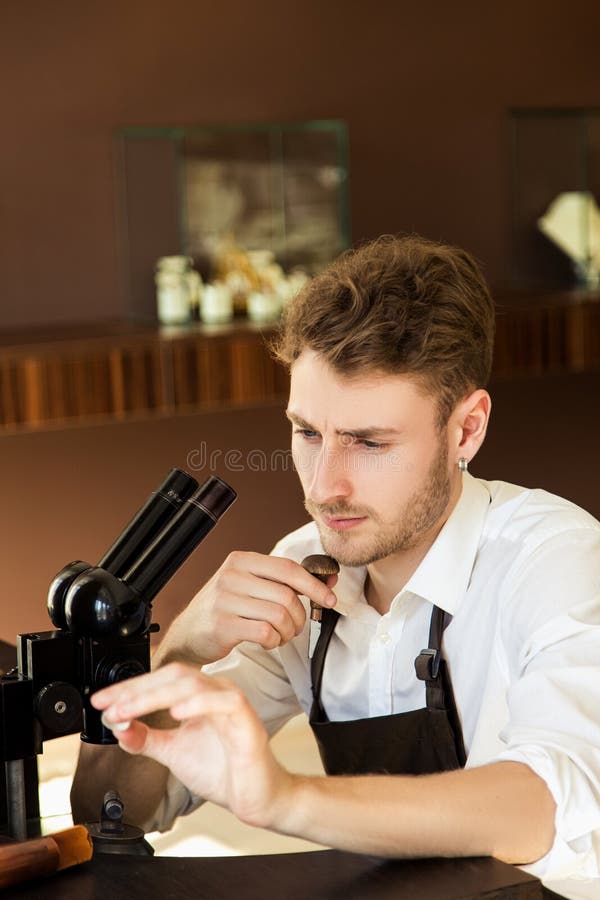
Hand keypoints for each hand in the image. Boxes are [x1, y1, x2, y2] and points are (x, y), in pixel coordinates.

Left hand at [92, 663, 294, 828]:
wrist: (255, 798)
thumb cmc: (222, 770)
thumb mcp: (173, 752)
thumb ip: (146, 739)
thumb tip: (118, 726)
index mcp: (200, 694)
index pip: (160, 680)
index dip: (129, 689)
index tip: (101, 701)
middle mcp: (216, 691)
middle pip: (173, 676)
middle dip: (137, 690)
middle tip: (110, 706)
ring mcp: (232, 702)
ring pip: (192, 684)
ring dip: (155, 696)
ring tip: (129, 711)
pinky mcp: (247, 720)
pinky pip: (224, 702)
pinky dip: (197, 703)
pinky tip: (175, 713)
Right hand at [163, 551, 337, 665]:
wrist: (187, 634)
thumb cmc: (226, 609)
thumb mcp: (249, 585)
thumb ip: (283, 582)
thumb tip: (329, 580)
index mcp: (241, 560)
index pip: (288, 568)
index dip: (314, 585)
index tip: (330, 600)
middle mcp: (231, 575)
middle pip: (286, 595)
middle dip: (299, 617)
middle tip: (295, 628)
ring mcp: (224, 600)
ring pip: (278, 615)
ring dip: (287, 631)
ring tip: (281, 636)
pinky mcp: (221, 625)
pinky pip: (265, 632)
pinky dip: (274, 641)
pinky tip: (267, 641)